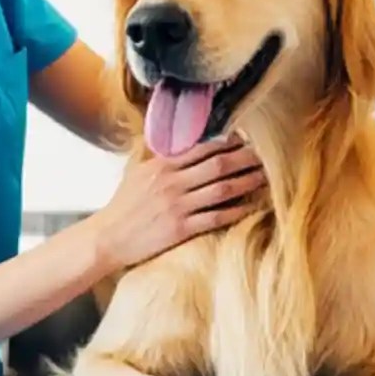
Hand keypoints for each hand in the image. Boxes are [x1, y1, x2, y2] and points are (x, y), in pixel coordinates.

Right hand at [88, 135, 265, 270]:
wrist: (107, 237)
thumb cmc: (123, 205)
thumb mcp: (138, 173)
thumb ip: (162, 160)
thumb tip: (184, 147)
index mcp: (162, 165)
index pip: (203, 147)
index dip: (229, 142)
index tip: (248, 138)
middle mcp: (172, 182)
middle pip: (218, 165)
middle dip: (246, 158)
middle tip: (267, 154)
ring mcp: (177, 205)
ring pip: (222, 189)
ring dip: (247, 182)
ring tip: (266, 177)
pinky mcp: (180, 229)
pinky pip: (215, 218)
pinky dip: (235, 211)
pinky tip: (251, 207)